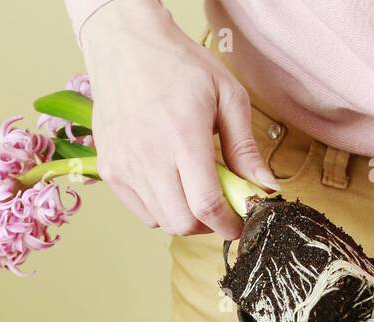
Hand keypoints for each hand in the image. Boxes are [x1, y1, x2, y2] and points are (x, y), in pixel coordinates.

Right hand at [80, 0, 276, 236]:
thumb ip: (245, 147)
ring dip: (185, 217)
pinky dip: (160, 209)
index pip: (206, 205)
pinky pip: (140, 211)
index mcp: (182, 136)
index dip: (229, 224)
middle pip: (182, 223)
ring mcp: (124, 165)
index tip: (240, 222)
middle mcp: (148, 155)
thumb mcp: (227, 96)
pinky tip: (171, 184)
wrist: (125, 45)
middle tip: (220, 205)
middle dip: (209, 225)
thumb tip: (265, 188)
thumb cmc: (179, 65)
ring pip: (161, 221)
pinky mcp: (108, 168)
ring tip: (195, 189)